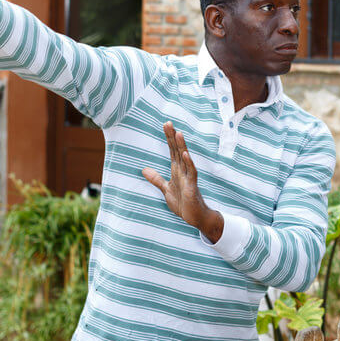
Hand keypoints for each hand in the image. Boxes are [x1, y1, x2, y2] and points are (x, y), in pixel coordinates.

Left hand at [142, 122, 223, 242]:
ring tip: (178, 133)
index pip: (172, 151)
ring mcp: (188, 178)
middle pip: (177, 151)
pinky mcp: (192, 187)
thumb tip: (144, 169)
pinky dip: (189, 163)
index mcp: (177, 170)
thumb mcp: (166, 189)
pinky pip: (191, 173)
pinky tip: (186, 154)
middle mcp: (183, 171)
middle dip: (173, 137)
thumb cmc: (183, 203)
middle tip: (168, 123)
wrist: (195, 218)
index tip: (166, 125)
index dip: (169, 138)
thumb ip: (156, 179)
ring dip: (182, 146)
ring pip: (185, 159)